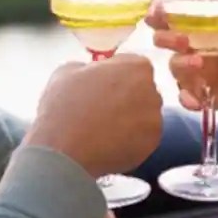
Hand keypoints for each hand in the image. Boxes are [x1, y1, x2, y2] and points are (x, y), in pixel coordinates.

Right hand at [24, 54, 163, 177]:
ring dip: (130, 118)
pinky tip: (110, 142)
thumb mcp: (68, 71)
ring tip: (104, 128)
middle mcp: (152, 90)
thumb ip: (90, 67)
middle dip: (126, 96)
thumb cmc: (63, 106)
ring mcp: (154, 119)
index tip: (102, 86)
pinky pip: (143, 136)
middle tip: (103, 108)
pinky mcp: (152, 144)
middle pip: (142, 90)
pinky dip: (131, 139)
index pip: (133, 65)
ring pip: (144, 114)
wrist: (63, 152)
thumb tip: (94, 73)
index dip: (115, 75)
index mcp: (136, 67)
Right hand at [147, 4, 217, 115]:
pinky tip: (194, 100)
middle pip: (164, 40)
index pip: (171, 17)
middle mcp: (187, 48)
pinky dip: (188, 98)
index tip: (156, 12)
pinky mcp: (195, 93)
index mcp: (197, 29)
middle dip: (167, 38)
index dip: (159, 14)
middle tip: (182, 40)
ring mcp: (188, 72)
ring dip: (183, 64)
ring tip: (198, 63)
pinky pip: (186, 96)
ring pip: (175, 67)